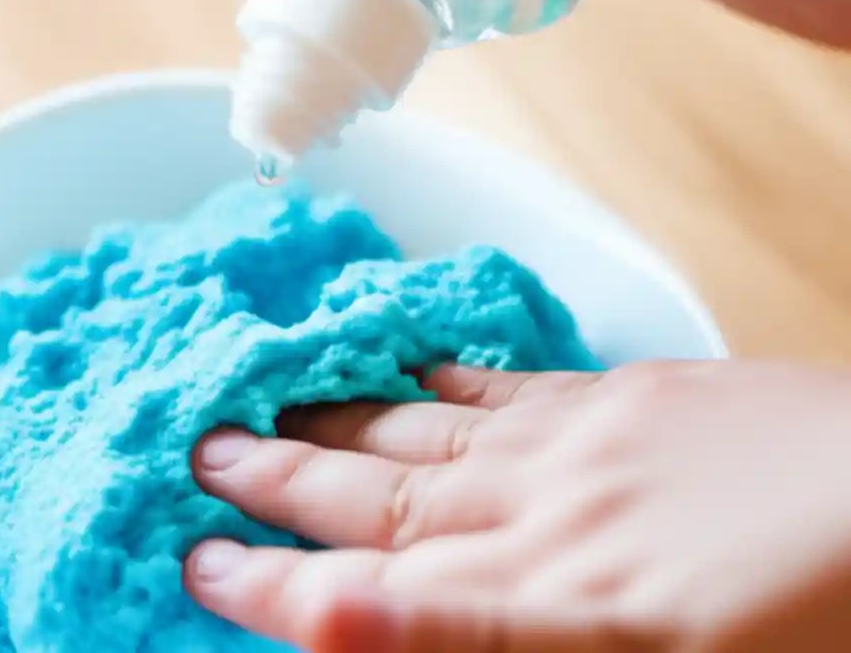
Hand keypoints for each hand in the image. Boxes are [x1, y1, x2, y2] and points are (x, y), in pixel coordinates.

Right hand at [184, 362, 850, 651]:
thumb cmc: (819, 630)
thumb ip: (508, 643)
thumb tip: (362, 620)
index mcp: (555, 604)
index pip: (380, 603)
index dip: (279, 588)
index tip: (202, 566)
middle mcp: (548, 517)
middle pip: (385, 500)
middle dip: (283, 485)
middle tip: (200, 459)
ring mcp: (589, 447)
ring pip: (431, 432)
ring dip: (339, 424)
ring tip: (267, 408)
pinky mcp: (639, 396)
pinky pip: (512, 388)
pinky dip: (444, 380)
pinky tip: (407, 365)